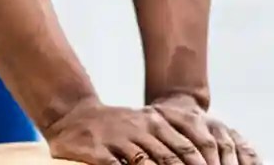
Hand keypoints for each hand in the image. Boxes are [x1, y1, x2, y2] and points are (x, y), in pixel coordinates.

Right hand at [42, 95, 260, 164]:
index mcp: (156, 122)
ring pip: (147, 164)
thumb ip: (168, 143)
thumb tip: (200, 160)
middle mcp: (140, 128)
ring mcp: (118, 138)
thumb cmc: (115, 125)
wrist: (73, 115)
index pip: (187, 147)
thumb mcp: (144, 125)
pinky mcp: (97, 150)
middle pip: (172, 158)